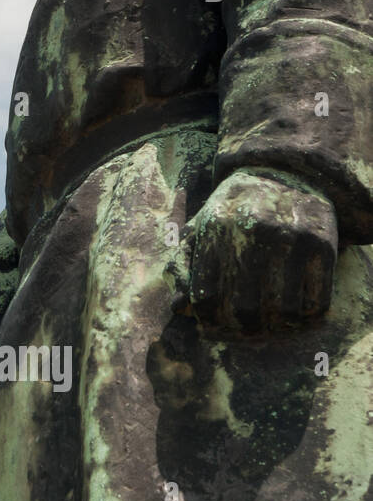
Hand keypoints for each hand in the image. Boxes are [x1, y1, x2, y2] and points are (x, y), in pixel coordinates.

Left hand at [187, 168, 337, 334]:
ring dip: (275, 326)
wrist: (285, 172)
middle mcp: (253, 230)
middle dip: (241, 327)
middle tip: (243, 329)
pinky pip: (317, 302)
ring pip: (282, 311)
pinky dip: (306, 317)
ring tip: (269, 322)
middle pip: (243, 307)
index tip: (212, 324)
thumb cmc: (235, 208)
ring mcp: (291, 237)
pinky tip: (296, 311)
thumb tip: (178, 308)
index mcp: (216, 225)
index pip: (205, 294)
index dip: (207, 319)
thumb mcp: (202, 226)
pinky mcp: (323, 244)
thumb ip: (185, 265)